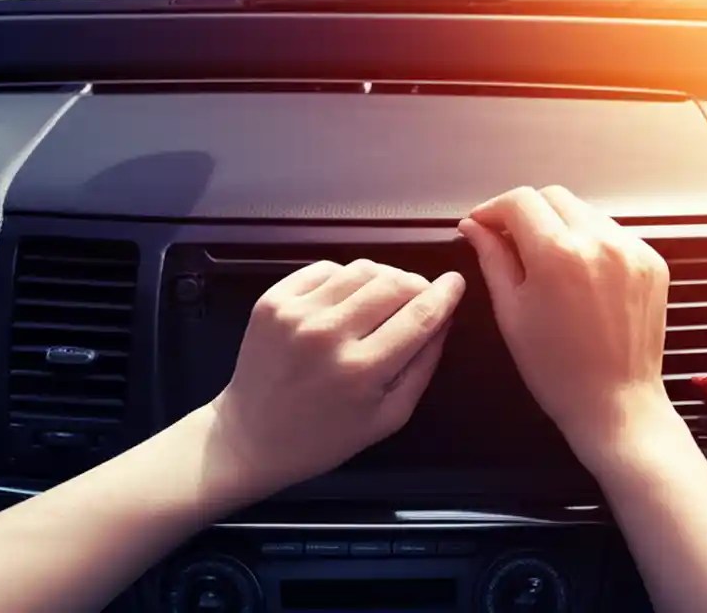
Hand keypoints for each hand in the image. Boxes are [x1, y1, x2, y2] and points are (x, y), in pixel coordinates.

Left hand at [207, 259, 463, 495]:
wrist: (251, 437)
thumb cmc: (323, 437)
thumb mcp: (388, 417)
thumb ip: (423, 366)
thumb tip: (445, 319)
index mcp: (362, 371)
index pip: (419, 315)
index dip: (445, 294)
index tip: (455, 282)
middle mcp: (328, 336)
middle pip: (394, 283)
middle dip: (416, 286)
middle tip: (418, 299)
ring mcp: (297, 315)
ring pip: (362, 269)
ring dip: (383, 278)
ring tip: (381, 301)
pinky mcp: (273, 302)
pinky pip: (326, 269)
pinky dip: (345, 278)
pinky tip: (345, 301)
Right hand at [459, 186, 675, 469]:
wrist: (615, 403)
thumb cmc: (559, 370)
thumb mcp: (511, 312)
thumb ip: (492, 259)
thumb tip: (476, 227)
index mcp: (558, 255)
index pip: (519, 201)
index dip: (493, 209)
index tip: (484, 224)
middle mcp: (599, 243)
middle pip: (553, 197)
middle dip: (526, 213)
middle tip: (510, 242)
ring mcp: (631, 250)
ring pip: (584, 212)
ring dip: (560, 226)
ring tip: (548, 265)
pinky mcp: (651, 261)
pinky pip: (612, 233)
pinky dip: (591, 243)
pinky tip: (580, 276)